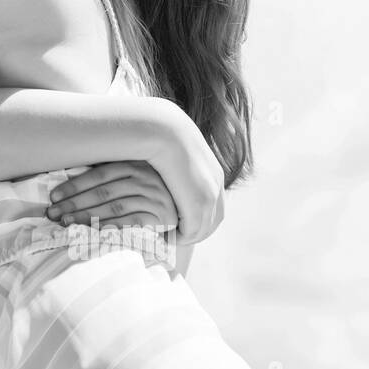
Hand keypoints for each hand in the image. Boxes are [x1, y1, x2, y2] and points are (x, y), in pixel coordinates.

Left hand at [45, 161, 177, 232]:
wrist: (183, 209)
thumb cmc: (147, 193)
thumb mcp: (131, 178)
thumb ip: (108, 178)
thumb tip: (69, 185)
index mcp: (134, 164)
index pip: (98, 174)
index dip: (74, 185)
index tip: (53, 196)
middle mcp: (145, 178)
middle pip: (102, 191)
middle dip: (74, 203)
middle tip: (53, 213)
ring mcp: (154, 197)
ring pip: (113, 206)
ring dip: (86, 216)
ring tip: (65, 222)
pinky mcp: (161, 217)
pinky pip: (130, 222)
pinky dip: (110, 226)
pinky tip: (92, 231)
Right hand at [142, 98, 225, 243]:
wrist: (159, 128)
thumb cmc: (152, 135)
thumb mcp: (168, 149)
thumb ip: (170, 161)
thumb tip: (163, 166)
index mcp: (212, 169)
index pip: (212, 201)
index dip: (195, 215)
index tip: (175, 222)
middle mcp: (216, 182)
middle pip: (214, 217)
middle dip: (196, 230)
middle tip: (174, 237)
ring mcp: (211, 192)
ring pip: (205, 226)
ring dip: (188, 236)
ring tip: (167, 239)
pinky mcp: (200, 202)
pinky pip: (193, 229)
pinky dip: (181, 237)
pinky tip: (165, 236)